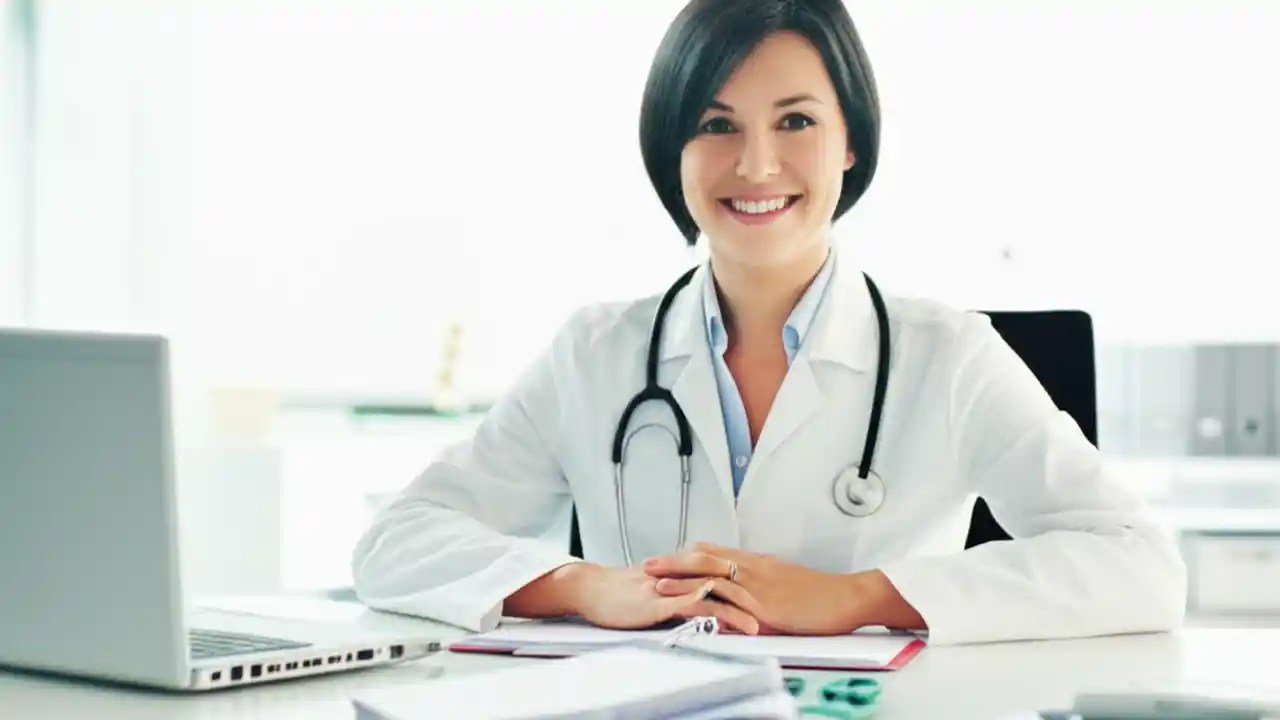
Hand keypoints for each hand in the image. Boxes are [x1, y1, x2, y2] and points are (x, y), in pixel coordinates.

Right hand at [508, 562, 760, 633]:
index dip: (754, 587)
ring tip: (761, 626)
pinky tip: (724, 619)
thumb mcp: (663, 592)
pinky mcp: (659, 601)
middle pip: (728, 582)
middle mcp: (684, 575)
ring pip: (714, 592)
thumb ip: (687, 594)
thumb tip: (709, 604)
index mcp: (688, 571)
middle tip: (780, 614)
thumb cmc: (624, 593)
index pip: (728, 575)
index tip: (777, 601)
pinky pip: (689, 604)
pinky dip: (710, 611)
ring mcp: (673, 587)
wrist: (593, 588)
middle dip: (756, 598)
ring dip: (739, 609)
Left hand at [641, 542, 878, 634]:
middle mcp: (753, 568)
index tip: (665, 557)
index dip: (687, 555)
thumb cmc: (819, 595)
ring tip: (655, 581)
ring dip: (680, 578)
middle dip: (673, 562)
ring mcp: (757, 585)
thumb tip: (740, 597)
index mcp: (757, 563)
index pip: (714, 552)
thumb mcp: (784, 585)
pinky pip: (729, 598)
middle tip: (647, 563)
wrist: (845, 598)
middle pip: (705, 557)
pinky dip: (705, 598)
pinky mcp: (764, 605)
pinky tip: (688, 602)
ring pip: (711, 575)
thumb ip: (759, 589)